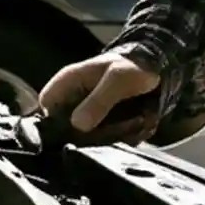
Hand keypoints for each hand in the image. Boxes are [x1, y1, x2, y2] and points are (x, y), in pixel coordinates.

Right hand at [38, 50, 160, 145]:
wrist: (158, 68)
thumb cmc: (132, 67)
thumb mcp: (116, 81)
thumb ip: (98, 102)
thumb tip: (77, 126)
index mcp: (68, 80)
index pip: (46, 104)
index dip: (52, 120)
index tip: (73, 133)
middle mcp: (74, 97)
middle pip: (65, 124)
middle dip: (86, 135)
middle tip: (109, 134)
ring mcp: (88, 110)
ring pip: (85, 134)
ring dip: (106, 137)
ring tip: (128, 129)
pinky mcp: (103, 121)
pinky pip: (103, 137)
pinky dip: (118, 137)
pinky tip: (134, 131)